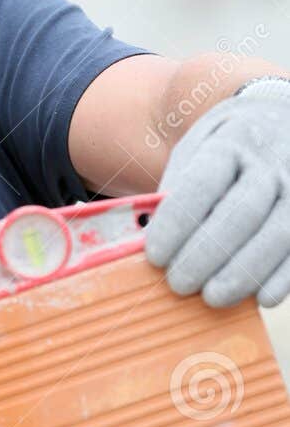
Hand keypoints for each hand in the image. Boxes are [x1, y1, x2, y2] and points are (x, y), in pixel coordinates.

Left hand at [144, 83, 289, 308]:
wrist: (280, 128)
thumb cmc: (225, 152)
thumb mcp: (195, 152)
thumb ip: (176, 191)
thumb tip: (150, 240)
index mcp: (231, 143)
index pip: (201, 185)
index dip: (177, 224)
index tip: (155, 256)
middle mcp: (271, 164)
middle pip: (240, 214)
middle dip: (206, 255)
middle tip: (178, 284)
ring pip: (277, 235)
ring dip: (242, 273)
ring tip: (212, 297)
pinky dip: (283, 278)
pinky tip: (259, 298)